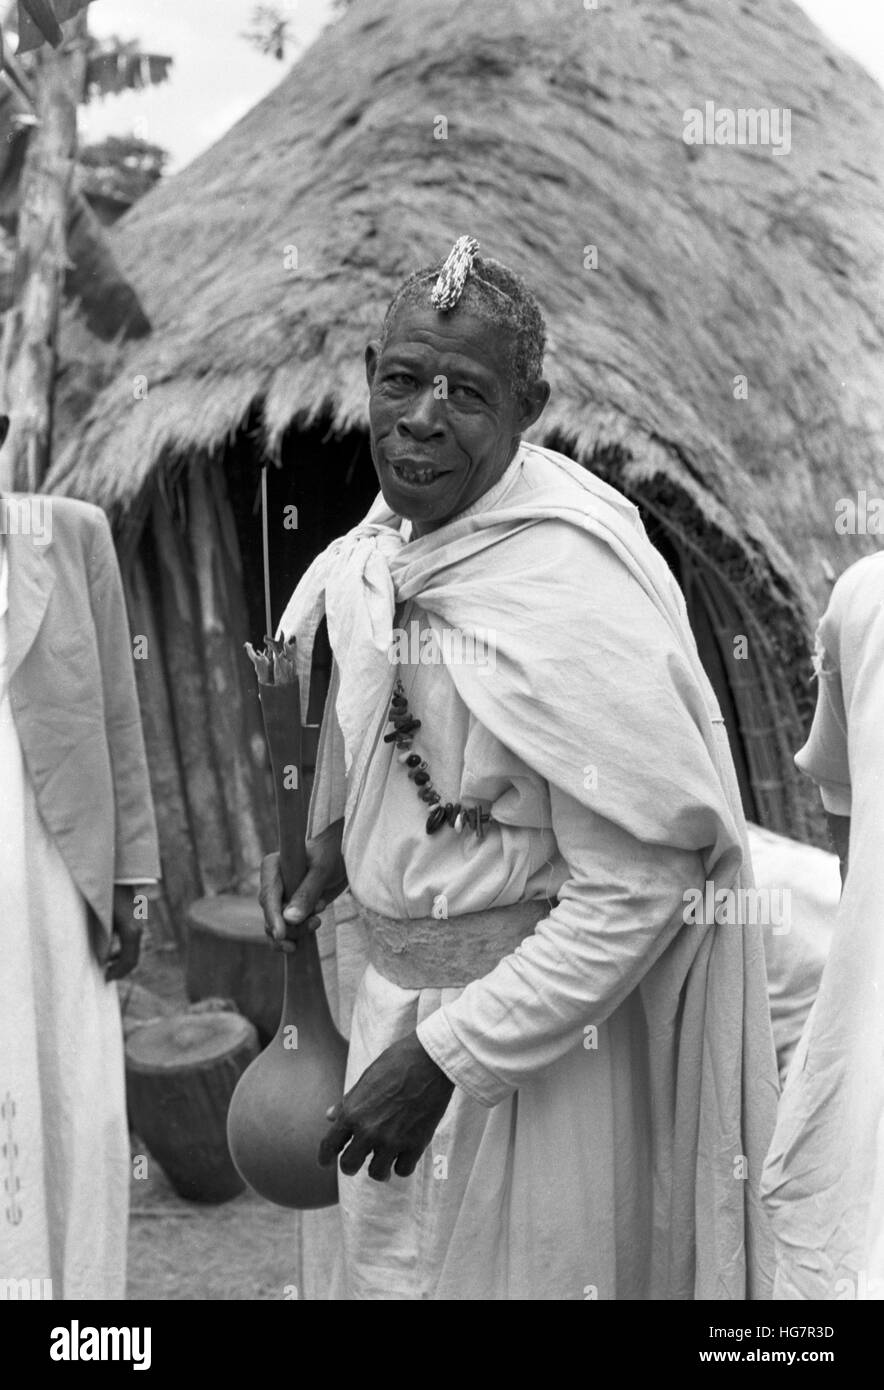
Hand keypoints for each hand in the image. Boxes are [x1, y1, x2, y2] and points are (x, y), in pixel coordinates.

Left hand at [105, 885, 142, 981]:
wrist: (116, 874)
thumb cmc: (105, 894)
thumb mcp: (102, 918)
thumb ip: (102, 938)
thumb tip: (100, 957)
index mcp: (131, 930)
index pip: (129, 960)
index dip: (118, 973)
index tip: (105, 978)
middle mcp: (137, 927)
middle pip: (133, 957)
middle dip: (120, 969)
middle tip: (106, 975)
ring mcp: (137, 922)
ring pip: (132, 948)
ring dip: (121, 959)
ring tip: (106, 964)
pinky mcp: (133, 917)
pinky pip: (130, 939)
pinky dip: (122, 948)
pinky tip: (109, 948)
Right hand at [258, 818, 346, 953]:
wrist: (338, 857)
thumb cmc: (329, 855)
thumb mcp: (321, 871)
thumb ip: (307, 893)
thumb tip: (289, 919)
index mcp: (271, 868)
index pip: (267, 897)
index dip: (272, 917)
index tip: (280, 935)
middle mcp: (270, 885)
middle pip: (272, 916)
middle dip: (291, 927)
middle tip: (316, 922)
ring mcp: (277, 899)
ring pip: (276, 927)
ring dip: (296, 932)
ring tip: (317, 922)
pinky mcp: (287, 910)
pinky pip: (283, 931)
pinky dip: (294, 936)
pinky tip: (307, 935)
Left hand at [319, 1033, 454, 1181]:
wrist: (430, 1060)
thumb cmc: (397, 1062)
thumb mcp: (366, 1078)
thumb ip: (349, 1101)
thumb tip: (331, 1115)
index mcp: (352, 1113)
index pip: (330, 1145)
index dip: (325, 1157)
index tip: (326, 1162)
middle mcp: (368, 1131)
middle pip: (349, 1166)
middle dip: (350, 1166)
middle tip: (357, 1163)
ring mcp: (392, 1140)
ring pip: (377, 1173)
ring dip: (378, 1169)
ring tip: (383, 1163)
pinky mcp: (416, 1144)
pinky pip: (403, 1170)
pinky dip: (402, 1165)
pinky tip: (403, 1156)